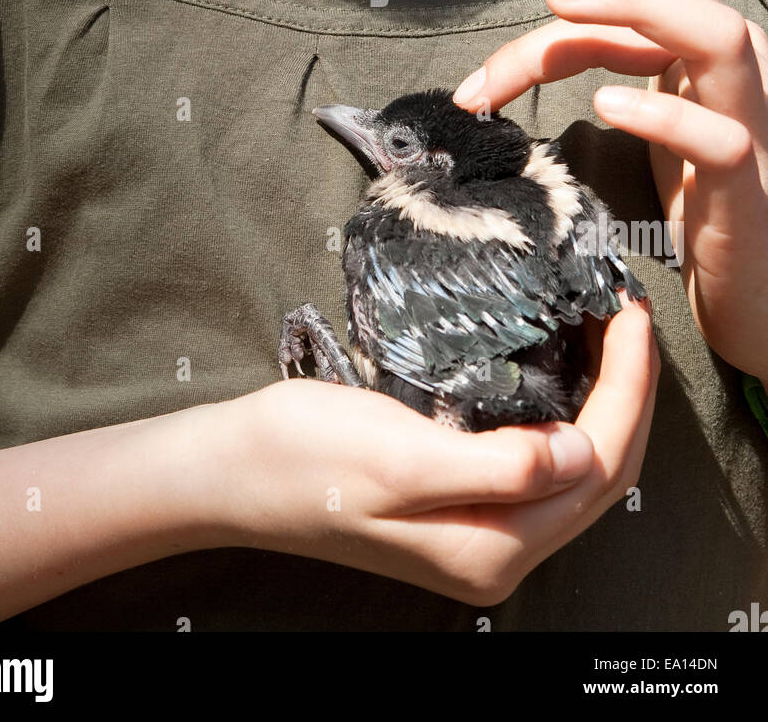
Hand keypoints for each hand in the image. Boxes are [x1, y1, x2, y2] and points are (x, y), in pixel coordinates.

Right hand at [222, 300, 656, 607]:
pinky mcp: (459, 506)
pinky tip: (564, 369)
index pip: (598, 465)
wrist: (231, 471)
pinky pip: (540, 462)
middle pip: (601, 472)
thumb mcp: (401, 457)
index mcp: (490, 549)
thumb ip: (499, 467)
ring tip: (607, 329)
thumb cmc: (304, 456)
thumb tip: (583, 452)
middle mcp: (496, 551)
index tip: (628, 310)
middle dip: (629, 390)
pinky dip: (567, 411)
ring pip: (577, 468)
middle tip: (627, 309)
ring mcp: (479, 532)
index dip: (628, 386)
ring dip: (604, 400)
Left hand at [453, 0, 767, 383]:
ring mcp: (748, 123)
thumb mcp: (670, 89)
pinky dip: (664, 116)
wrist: (754, 280)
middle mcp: (733, 67)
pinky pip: (722, 141)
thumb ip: (646, 23)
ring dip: (636, 7)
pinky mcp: (746, 187)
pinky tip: (606, 104)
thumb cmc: (704, 185)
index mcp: (704, 41)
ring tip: (560, 2)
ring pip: (718, 37)